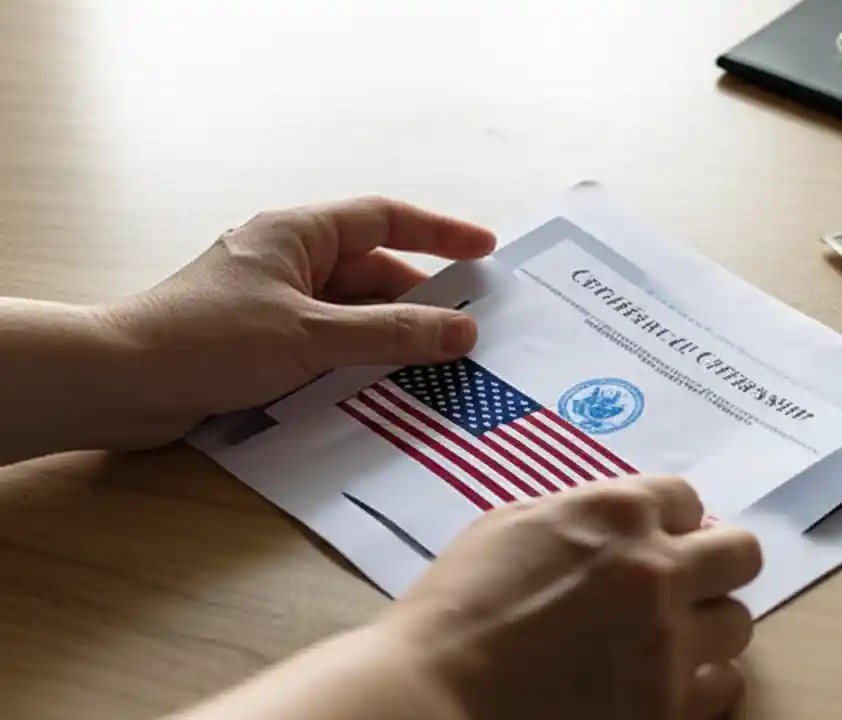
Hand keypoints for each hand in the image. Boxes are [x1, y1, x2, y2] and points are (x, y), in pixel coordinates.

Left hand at [104, 196, 495, 444]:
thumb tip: (462, 331)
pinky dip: (358, 362)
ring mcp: (274, 304)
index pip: (384, 218)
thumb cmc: (208, 341)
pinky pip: (328, 346)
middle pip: (373, 273)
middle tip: (469, 333)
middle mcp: (288, 261)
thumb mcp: (312, 336)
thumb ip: (391, 333)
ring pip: (352, 315)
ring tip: (437, 368)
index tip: (486, 249)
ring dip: (389, 339)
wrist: (118, 383)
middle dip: (420, 302)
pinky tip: (384, 388)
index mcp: (297, 234)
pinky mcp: (261, 345)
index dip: (439, 231)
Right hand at [173, 477, 762, 719]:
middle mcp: (657, 568)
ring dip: (709, 625)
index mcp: (615, 512)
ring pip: (738, 622)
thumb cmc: (456, 607)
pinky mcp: (670, 703)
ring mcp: (669, 640)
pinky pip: (724, 684)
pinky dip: (702, 680)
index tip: (660, 539)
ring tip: (672, 638)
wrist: (436, 693)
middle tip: (689, 581)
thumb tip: (624, 521)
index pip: (686, 498)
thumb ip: (578, 513)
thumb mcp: (508, 526)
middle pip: (740, 553)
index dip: (673, 519)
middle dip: (717, 562)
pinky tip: (669, 680)